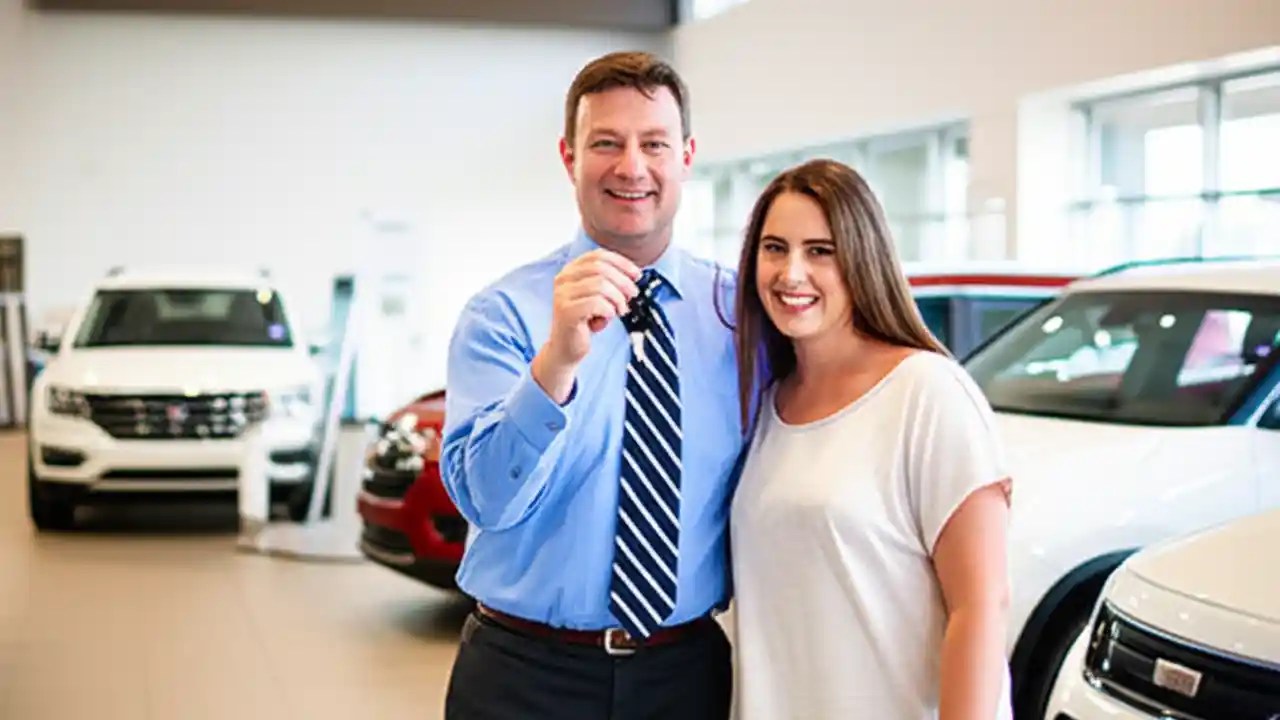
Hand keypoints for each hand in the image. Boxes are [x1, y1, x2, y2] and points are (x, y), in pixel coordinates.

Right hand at [533, 250, 640, 402]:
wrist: (566, 349)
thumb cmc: (584, 322)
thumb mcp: (598, 296)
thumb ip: (609, 281)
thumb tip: (634, 273)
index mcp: (570, 271)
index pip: (598, 255)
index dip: (621, 262)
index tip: (636, 274)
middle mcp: (563, 279)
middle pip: (601, 268)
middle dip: (623, 281)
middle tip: (633, 295)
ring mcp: (562, 295)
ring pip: (601, 285)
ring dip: (617, 299)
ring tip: (620, 311)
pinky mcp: (566, 311)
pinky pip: (597, 303)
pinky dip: (609, 311)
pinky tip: (606, 319)